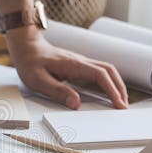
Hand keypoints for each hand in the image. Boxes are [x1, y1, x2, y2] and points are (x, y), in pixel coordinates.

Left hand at [6, 26, 128, 108]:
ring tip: (119, 101)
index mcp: (73, 65)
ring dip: (116, 84)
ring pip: (106, 70)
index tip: (118, 103)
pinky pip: (99, 72)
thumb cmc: (31, 63)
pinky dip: (108, 82)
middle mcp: (81, 61)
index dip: (112, 90)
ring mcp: (81, 62)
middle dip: (120, 87)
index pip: (100, 75)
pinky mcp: (79, 65)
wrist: (27, 47)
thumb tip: (76, 103)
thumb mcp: (38, 80)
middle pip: (109, 71)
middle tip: (124, 105)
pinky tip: (107, 92)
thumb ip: (57, 91)